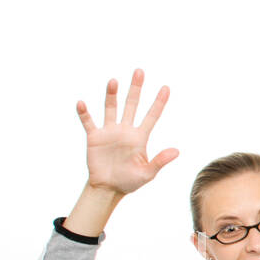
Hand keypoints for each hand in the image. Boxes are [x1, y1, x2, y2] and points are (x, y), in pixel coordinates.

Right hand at [77, 70, 178, 195]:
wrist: (108, 188)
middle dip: (136, 89)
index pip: (152, 116)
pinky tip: (82, 103)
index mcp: (140, 137)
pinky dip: (84, 113)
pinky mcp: (94, 137)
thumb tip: (177, 151)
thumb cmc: (129, 182)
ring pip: (111, 108)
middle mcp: (125, 130)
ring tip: (114, 81)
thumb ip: (160, 161)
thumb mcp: (147, 173)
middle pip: (132, 104)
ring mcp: (109, 132)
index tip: (166, 87)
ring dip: (111, 95)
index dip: (159, 102)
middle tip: (140, 71)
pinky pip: (89, 122)